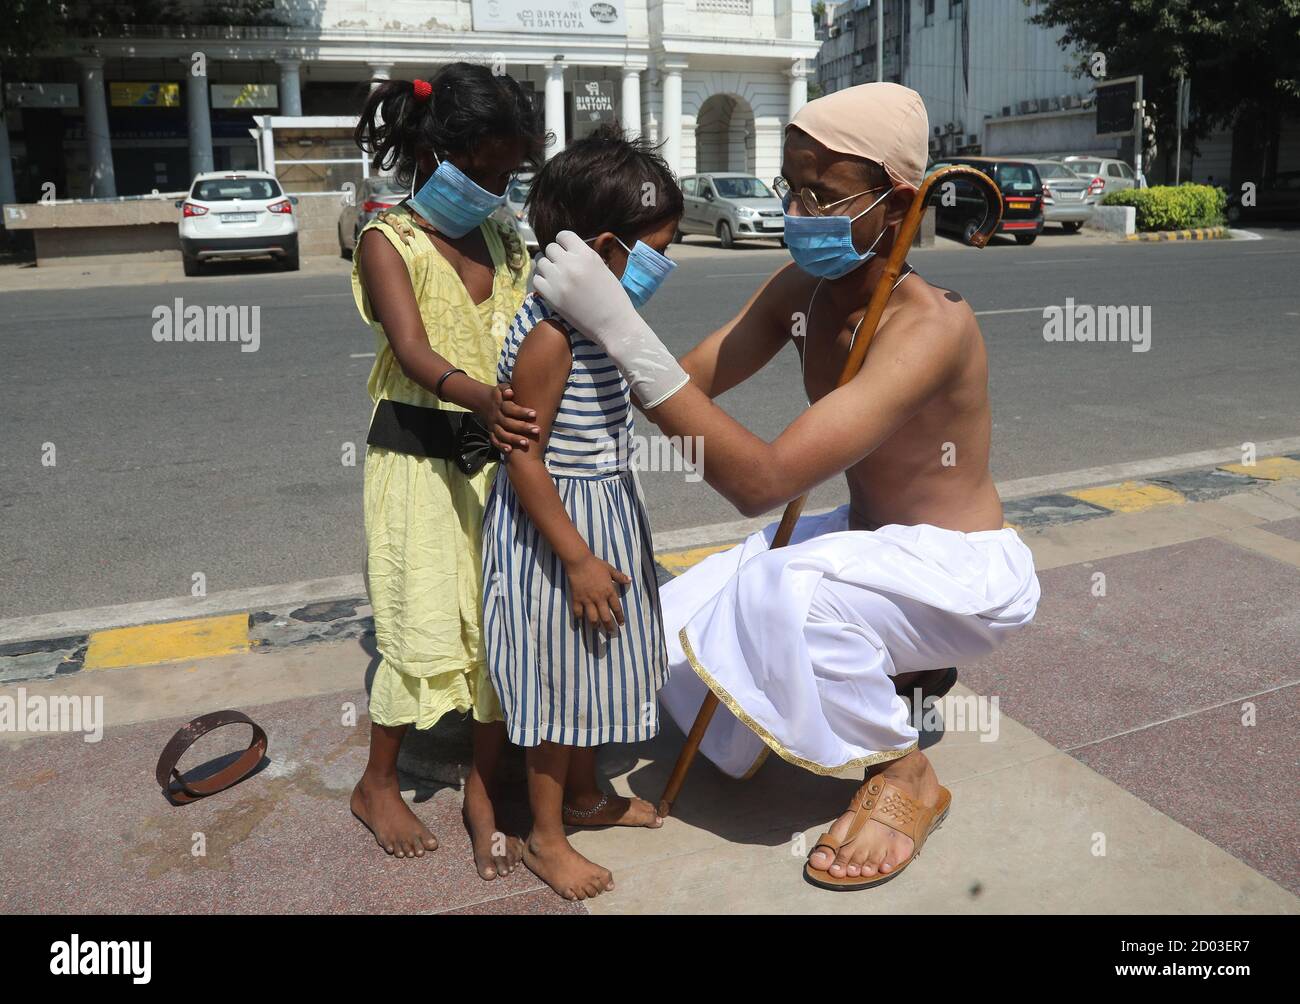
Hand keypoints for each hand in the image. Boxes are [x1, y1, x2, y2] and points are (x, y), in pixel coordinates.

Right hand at [482, 383, 538, 454]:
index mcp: (500, 404)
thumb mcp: (502, 388)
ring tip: (526, 443)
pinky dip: (501, 446)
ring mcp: (493, 425)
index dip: (521, 411)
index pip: (510, 408)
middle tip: (536, 430)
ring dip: (514, 439)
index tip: (534, 413)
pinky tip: (510, 450)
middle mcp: (496, 416)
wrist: (484, 401)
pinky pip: (495, 440)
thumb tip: (510, 393)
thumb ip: (507, 389)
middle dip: (522, 427)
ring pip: (502, 434)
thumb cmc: (502, 394)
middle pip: (508, 423)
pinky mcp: (491, 432)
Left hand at [533, 231, 688, 408]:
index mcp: (586, 255)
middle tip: (561, 268)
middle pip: (550, 248)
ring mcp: (558, 279)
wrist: (614, 324)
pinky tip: (551, 288)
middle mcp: (570, 263)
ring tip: (555, 278)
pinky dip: (542, 282)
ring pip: (540, 262)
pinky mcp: (551, 295)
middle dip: (555, 256)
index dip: (563, 243)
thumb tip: (569, 253)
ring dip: (546, 268)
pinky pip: (536, 280)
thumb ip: (585, 258)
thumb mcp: (602, 269)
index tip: (566, 252)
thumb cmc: (614, 299)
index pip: (564, 235)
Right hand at [564, 553, 630, 634]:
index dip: (620, 617)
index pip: (617, 608)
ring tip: (597, 628)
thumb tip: (630, 580)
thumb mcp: (610, 569)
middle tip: (611, 632)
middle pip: (606, 617)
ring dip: (595, 625)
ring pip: (593, 618)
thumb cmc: (596, 564)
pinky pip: (578, 613)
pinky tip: (581, 620)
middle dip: (609, 627)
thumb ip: (620, 577)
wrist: (579, 562)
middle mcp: (599, 598)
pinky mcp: (577, 599)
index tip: (621, 624)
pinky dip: (579, 618)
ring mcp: (587, 600)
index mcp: (609, 591)